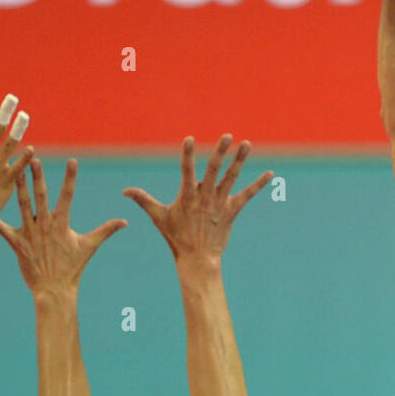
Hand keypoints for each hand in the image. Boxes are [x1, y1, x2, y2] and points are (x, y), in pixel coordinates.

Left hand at [0, 157, 126, 293]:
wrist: (54, 290)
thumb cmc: (72, 269)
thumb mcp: (89, 247)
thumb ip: (105, 231)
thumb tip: (125, 222)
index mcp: (61, 223)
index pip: (68, 196)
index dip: (70, 178)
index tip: (72, 161)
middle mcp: (45, 225)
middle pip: (41, 195)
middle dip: (38, 176)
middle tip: (34, 158)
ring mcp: (30, 233)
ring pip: (22, 204)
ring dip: (18, 186)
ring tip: (13, 169)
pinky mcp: (17, 243)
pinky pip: (3, 229)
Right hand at [124, 135, 271, 269]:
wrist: (198, 259)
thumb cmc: (176, 238)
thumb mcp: (158, 217)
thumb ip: (143, 200)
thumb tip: (124, 191)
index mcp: (188, 196)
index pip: (187, 170)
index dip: (188, 154)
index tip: (190, 139)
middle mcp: (205, 197)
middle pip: (214, 170)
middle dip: (221, 152)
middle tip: (228, 136)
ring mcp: (220, 204)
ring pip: (231, 178)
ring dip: (240, 160)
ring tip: (246, 143)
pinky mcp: (232, 211)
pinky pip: (247, 195)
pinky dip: (258, 184)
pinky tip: (270, 174)